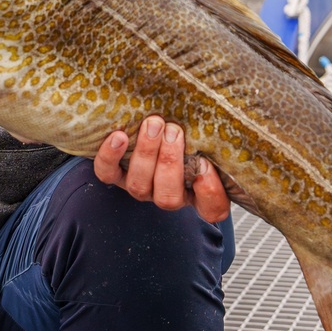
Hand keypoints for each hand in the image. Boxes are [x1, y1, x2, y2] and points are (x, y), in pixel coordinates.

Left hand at [94, 117, 229, 222]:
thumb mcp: (209, 138)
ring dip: (146, 154)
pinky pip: (106, 174)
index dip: (210, 191)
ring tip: (153, 124)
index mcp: (199, 193)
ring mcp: (141, 187)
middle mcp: (169, 195)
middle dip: (170, 162)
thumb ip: (216, 140)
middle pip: (168, 197)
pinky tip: (119, 136)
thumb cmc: (189, 132)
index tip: (207, 163)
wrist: (156, 126)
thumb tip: (224, 121)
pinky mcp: (116, 175)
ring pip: (139, 186)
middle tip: (174, 131)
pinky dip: (110, 156)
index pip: (212, 208)